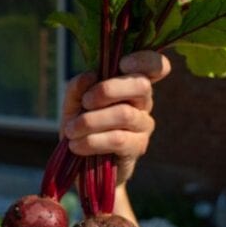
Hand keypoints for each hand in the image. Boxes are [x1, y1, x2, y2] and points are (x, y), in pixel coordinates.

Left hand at [60, 51, 170, 185]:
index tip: (122, 63)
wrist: (80, 167)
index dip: (144, 60)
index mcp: (130, 85)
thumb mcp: (73, 105)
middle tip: (85, 102)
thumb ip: (78, 88)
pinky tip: (76, 146)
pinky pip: (117, 139)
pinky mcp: (137, 147)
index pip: (155, 65)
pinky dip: (92, 141)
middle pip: (141, 85)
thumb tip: (90, 75)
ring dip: (91, 121)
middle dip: (108, 90)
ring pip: (124, 114)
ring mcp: (143, 125)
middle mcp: (143, 102)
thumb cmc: (80, 128)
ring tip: (70, 130)